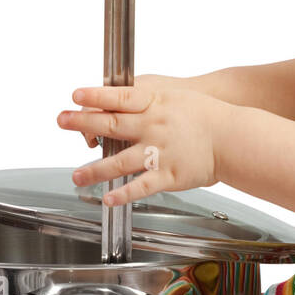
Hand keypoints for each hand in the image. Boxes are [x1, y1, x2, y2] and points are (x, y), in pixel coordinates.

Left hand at [57, 83, 226, 206]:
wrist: (232, 137)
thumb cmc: (206, 114)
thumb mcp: (174, 96)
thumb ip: (146, 98)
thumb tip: (118, 100)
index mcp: (155, 104)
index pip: (119, 97)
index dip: (95, 96)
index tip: (75, 95)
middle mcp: (153, 126)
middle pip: (111, 124)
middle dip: (82, 123)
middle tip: (61, 120)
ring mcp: (159, 152)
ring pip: (119, 161)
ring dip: (94, 169)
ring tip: (76, 176)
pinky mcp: (168, 174)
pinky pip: (140, 186)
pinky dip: (123, 194)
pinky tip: (108, 198)